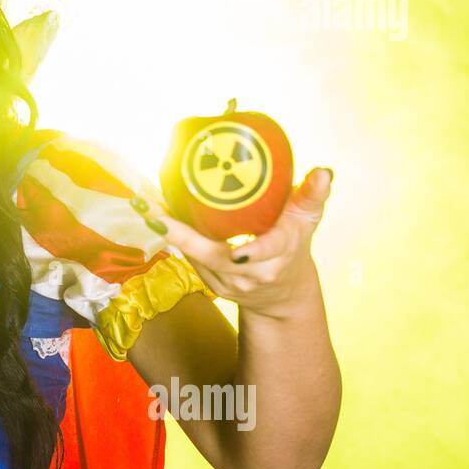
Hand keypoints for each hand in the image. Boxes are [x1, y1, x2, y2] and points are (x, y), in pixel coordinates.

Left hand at [128, 168, 333, 320]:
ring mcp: (228, 283)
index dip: (252, 248)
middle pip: (211, 256)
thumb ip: (311, 198)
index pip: (265, 251)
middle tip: (154, 210)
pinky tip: (154, 215)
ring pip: (194, 257)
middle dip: (181, 235)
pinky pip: (188, 258)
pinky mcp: (211, 284)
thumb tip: (323, 172)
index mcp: (277, 256)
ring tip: (145, 206)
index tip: (234, 245)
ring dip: (168, 233)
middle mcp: (250, 274)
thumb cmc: (293, 249)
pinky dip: (172, 238)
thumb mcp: (306, 223)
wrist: (282, 296)